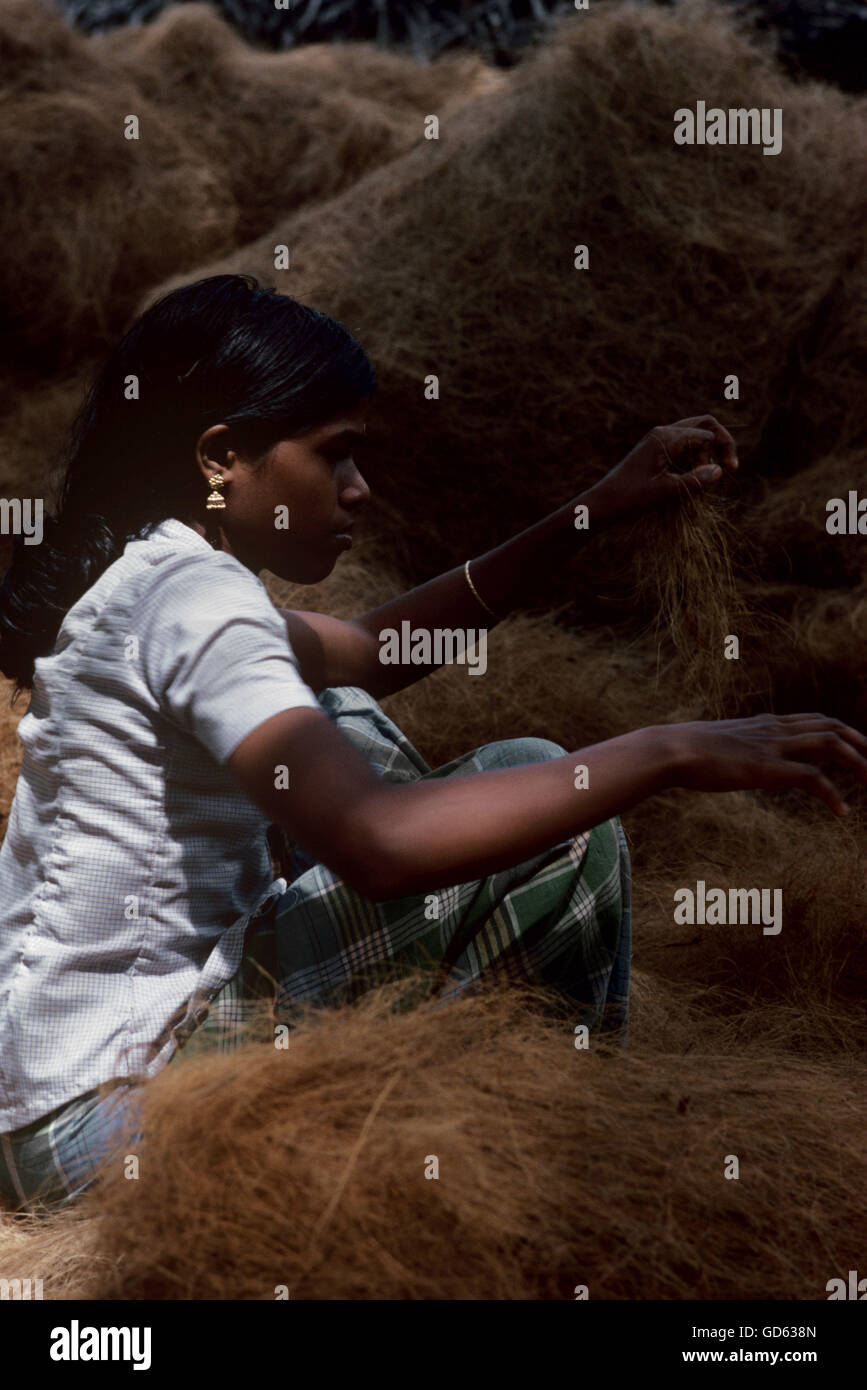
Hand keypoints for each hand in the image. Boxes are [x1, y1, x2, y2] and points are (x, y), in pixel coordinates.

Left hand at [584, 415, 738, 523]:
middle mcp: (663, 433)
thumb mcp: (665, 493)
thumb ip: (694, 481)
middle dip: (720, 443)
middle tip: (730, 467)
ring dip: (708, 452)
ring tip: (710, 476)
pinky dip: (696, 457)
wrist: (602, 504)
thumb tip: (719, 470)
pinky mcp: (656, 452)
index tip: (725, 474)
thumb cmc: (630, 499)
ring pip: (695, 434)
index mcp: (665, 438)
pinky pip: (684, 445)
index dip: (721, 451)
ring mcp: (659, 441)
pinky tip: (696, 476)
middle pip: (704, 424)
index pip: (707, 433)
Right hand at [669, 713, 866, 816]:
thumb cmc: (683, 751)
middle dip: (858, 742)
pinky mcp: (768, 768)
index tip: (854, 747)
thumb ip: (731, 748)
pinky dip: (833, 794)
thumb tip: (724, 757)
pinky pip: (813, 778)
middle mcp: (773, 730)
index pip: (812, 719)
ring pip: (830, 744)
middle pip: (830, 726)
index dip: (839, 731)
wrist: (671, 750)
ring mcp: (772, 747)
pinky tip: (842, 811)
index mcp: (763, 724)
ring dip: (857, 762)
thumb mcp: (714, 745)